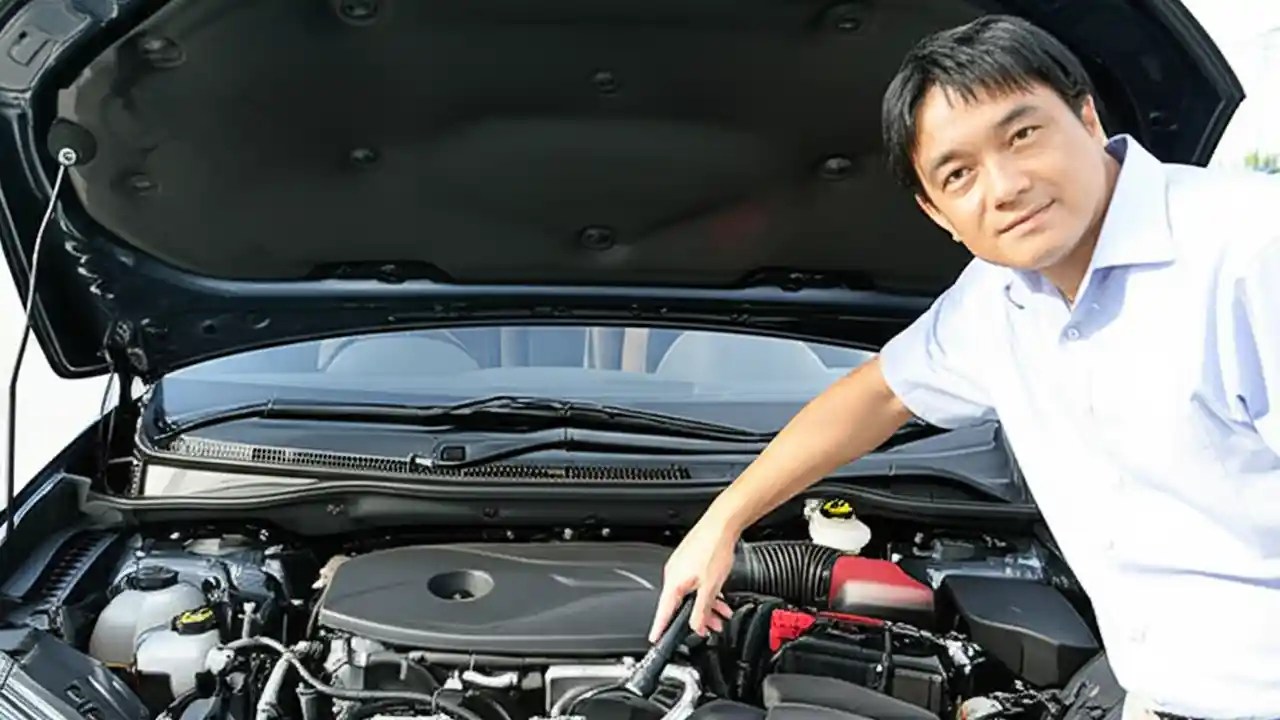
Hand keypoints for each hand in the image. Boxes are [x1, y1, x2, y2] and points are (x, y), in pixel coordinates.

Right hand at [647, 517, 736, 641]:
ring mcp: (681, 566)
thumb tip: (696, 626)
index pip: (663, 613)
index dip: (660, 629)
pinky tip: (719, 597)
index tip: (654, 639)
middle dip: (697, 618)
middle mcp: (673, 574)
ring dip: (706, 605)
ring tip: (721, 614)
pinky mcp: (690, 560)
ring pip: (691, 594)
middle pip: (681, 604)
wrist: (721, 524)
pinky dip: (705, 592)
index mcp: (674, 583)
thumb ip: (701, 610)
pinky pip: (694, 583)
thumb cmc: (713, 549)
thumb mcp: (710, 587)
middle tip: (709, 628)